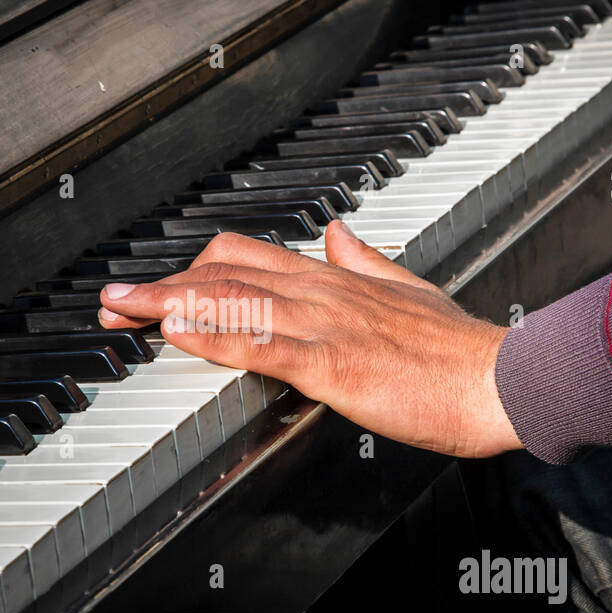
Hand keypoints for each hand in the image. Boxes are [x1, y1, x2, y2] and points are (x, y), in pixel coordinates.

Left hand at [97, 222, 521, 457]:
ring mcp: (325, 324)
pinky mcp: (336, 363)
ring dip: (168, 305)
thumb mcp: (407, 289)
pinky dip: (215, 336)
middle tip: (111, 301)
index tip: (154, 286)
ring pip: (232, 302)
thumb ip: (366, 260)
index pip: (247, 259)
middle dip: (160, 287)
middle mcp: (321, 293)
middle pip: (223, 276)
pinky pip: (264, 344)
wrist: (499, 379)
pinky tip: (177, 331)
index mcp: (334, 280)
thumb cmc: (457, 349)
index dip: (192, 269)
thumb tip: (337, 234)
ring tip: (121, 309)